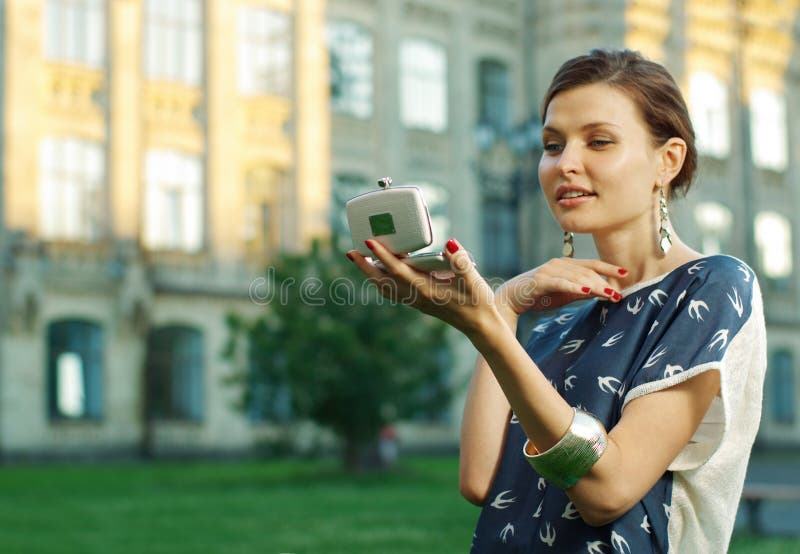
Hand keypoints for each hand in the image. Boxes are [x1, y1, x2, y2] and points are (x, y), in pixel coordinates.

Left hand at [347, 237, 496, 337]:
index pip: (398, 270)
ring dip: (370, 274)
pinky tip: (381, 270)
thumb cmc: (478, 302)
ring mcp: (415, 301)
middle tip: (350, 251)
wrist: (479, 326)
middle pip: (382, 282)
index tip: (368, 242)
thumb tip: (449, 243)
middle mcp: (416, 296)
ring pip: (385, 287)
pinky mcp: (418, 301)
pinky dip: (381, 279)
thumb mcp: (473, 280)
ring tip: (360, 258)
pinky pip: (392, 290)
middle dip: (364, 267)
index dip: (382, 255)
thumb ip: (461, 261)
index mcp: (426, 290)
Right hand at [495, 258, 627, 315]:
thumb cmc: (538, 296)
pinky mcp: (540, 280)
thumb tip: (602, 291)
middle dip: (604, 282)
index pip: (591, 264)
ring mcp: (548, 270)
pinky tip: (586, 290)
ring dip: (595, 285)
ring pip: (577, 276)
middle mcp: (558, 264)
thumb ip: (581, 291)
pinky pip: (561, 282)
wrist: (511, 299)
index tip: (625, 273)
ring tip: (609, 294)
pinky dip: (574, 286)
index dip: (608, 268)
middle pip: (587, 271)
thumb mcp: (564, 294)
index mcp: (565, 265)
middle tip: (618, 294)